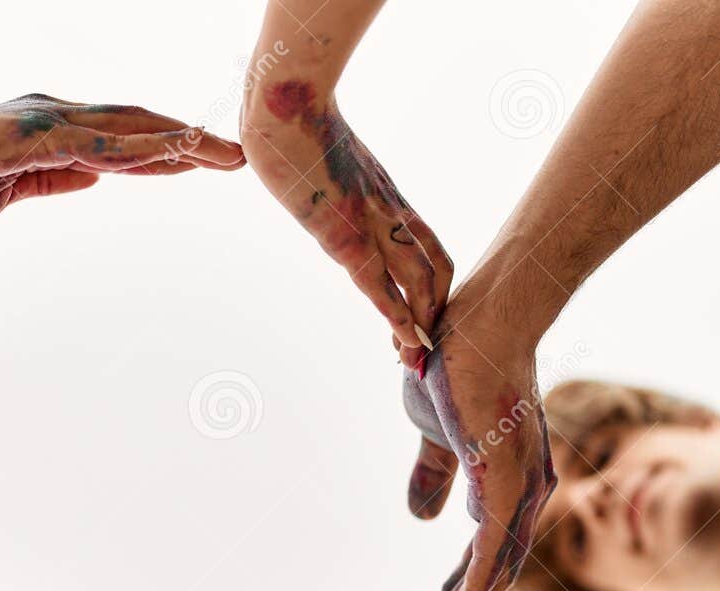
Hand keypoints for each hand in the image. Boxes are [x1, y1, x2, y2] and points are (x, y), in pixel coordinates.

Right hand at [0, 94, 244, 233]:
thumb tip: (93, 177)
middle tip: (237, 156)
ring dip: (182, 144)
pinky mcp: (37, 140)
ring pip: (130, 132)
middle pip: (138, 129)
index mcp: (51, 135)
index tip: (204, 161)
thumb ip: (53, 181)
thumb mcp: (13, 190)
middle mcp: (58, 120)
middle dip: (190, 143)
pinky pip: (102, 146)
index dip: (165, 151)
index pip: (121, 142)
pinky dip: (143, 147)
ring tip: (226, 155)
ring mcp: (50, 126)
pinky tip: (177, 152)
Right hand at [242, 77, 450, 366]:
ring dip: (420, 325)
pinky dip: (397, 315)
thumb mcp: (321, 150)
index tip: (420, 315)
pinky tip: (407, 341)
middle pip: (432, 268)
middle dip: (432, 313)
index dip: (429, 283)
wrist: (287, 99)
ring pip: (417, 281)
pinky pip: (380, 283)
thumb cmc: (293, 116)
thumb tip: (303, 168)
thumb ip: (326, 170)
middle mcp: (388, 210)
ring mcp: (371, 222)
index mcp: (383, 192)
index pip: (423, 244)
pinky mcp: (344, 233)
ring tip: (418, 362)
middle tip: (425, 351)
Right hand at [402, 294, 556, 590]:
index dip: (461, 588)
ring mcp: (522, 490)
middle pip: (497, 573)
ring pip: (498, 573)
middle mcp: (526, 494)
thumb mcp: (434, 433)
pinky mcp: (510, 483)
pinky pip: (494, 554)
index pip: (488, 551)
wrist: (473, 323)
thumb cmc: (456, 366)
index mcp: (509, 484)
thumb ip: (432, 475)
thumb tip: (422, 517)